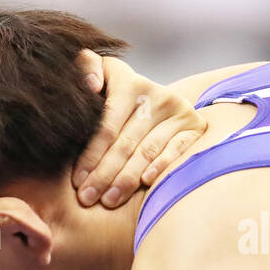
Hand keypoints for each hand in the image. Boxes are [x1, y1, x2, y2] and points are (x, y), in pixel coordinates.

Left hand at [71, 49, 206, 207]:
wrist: (156, 104)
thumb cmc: (115, 102)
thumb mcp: (100, 80)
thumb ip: (86, 69)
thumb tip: (90, 85)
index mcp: (127, 82)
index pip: (106, 125)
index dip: (90, 155)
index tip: (76, 181)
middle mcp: (154, 92)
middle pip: (124, 142)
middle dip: (103, 174)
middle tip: (88, 198)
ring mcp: (176, 109)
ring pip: (146, 150)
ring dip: (125, 179)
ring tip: (108, 200)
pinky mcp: (194, 125)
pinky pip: (176, 150)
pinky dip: (160, 166)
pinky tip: (144, 183)